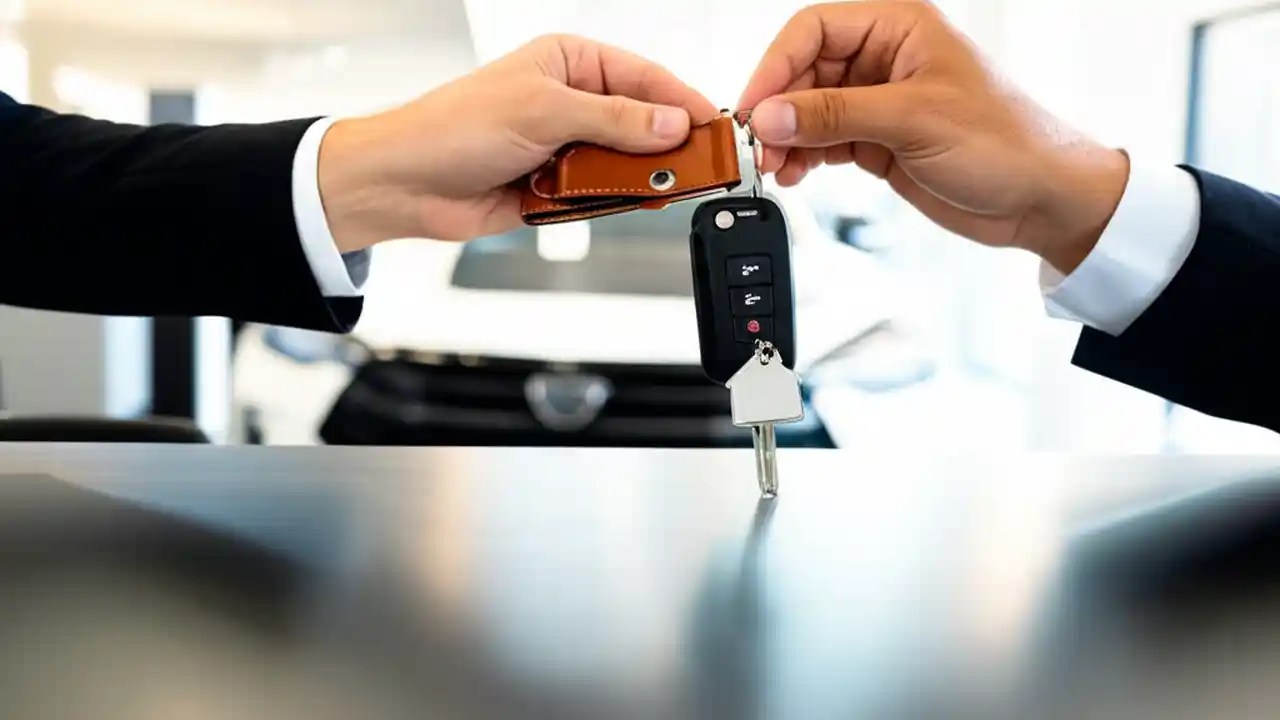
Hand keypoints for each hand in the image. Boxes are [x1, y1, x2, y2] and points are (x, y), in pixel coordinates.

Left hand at [318, 34, 717, 250]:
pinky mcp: (556, 187)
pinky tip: (623, 202)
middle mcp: (570, 101)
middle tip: (698, 165)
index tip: (713, 125)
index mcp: (568, 62)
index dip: (680, 101)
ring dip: (637, 177)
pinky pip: (601, 195)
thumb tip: (669, 123)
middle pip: (641, 123)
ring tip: (662, 188)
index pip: (642, 77)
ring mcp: (564, 146)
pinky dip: (610, 200)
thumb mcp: (544, 111)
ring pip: (624, 163)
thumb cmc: (454, 128)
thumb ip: (615, 120)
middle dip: (665, 145)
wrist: (406, 184)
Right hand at [737, 0, 1129, 272]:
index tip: (755, 106)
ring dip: (786, 138)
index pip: (814, 29)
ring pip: (808, 109)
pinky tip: (795, 174)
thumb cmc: (1005, 142)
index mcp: (900, 27)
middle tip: (760, 146)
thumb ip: (836, 115)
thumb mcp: (913, 121)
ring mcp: (880, 101)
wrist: (1042, 198)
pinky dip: (803, 157)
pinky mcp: (878, 140)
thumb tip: (771, 114)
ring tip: (776, 167)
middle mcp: (886, 58)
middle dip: (778, 109)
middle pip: (804, 70)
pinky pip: (823, 140)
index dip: (776, 66)